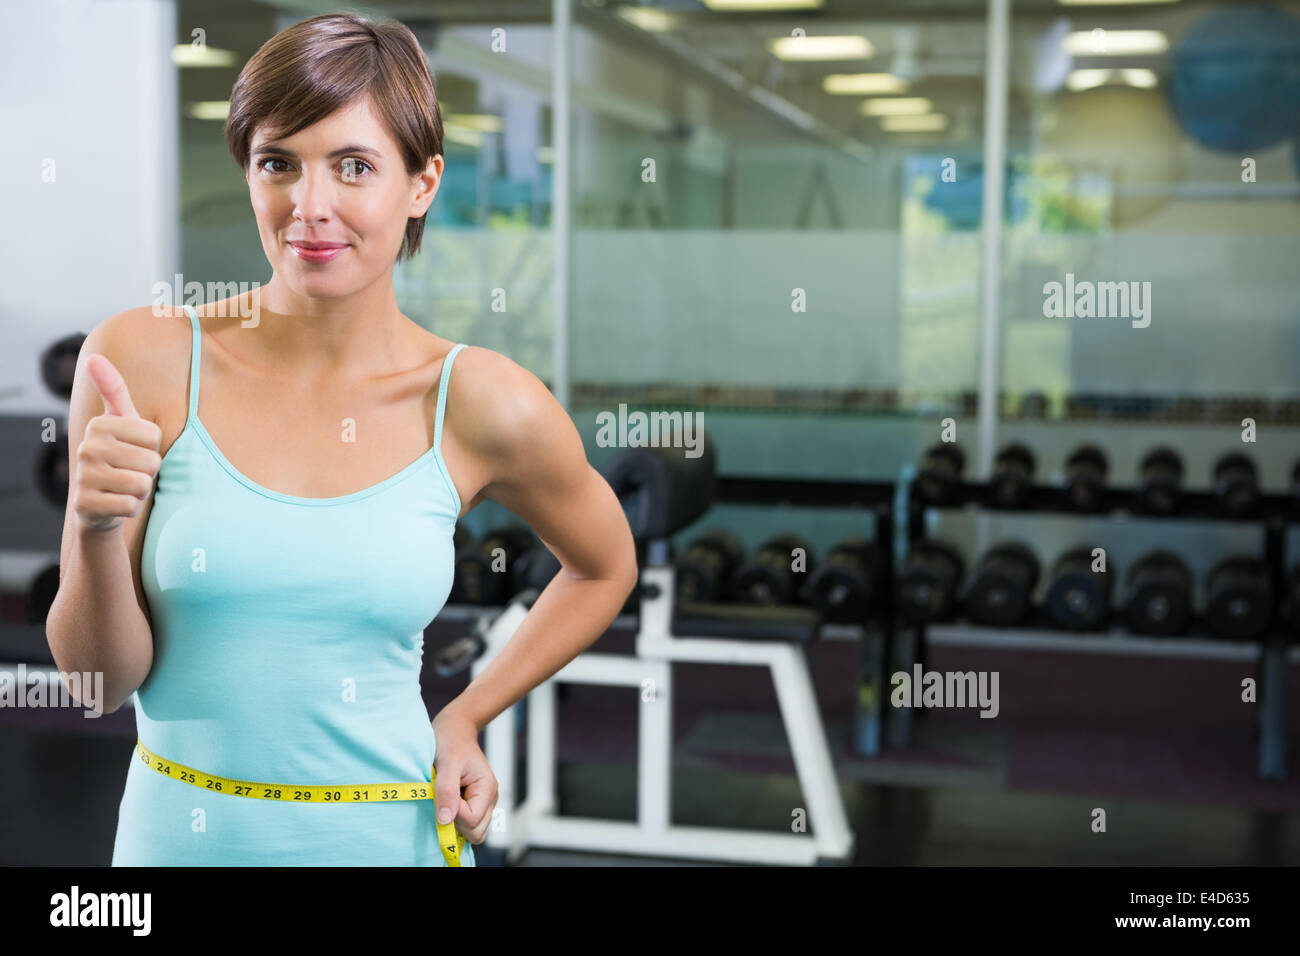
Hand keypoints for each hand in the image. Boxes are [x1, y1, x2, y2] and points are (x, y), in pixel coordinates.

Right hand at [74, 354, 162, 531]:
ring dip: (140, 490)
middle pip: (151, 461)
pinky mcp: (86, 505)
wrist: (99, 502)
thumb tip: (95, 357)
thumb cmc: (120, 455)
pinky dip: (130, 507)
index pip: (155, 436)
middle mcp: (87, 447)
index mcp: (100, 424)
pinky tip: (116, 503)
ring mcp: (84, 477)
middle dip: (148, 472)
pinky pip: (131, 506)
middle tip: (130, 471)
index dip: (153, 448)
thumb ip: (113, 389)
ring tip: (124, 486)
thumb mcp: (121, 421)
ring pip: (142, 484)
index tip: (134, 449)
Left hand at [431, 708, 497, 844]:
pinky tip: (447, 802)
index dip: (453, 814)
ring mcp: (483, 803)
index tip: (442, 795)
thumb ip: (447, 791)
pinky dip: (455, 819)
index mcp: (488, 789)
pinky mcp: (474, 804)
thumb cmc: (451, 741)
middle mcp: (490, 799)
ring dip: (455, 821)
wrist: (454, 729)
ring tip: (446, 799)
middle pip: (476, 832)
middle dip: (456, 823)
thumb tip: (445, 820)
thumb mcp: (447, 763)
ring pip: (472, 831)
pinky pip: (467, 824)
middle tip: (443, 800)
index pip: (472, 821)